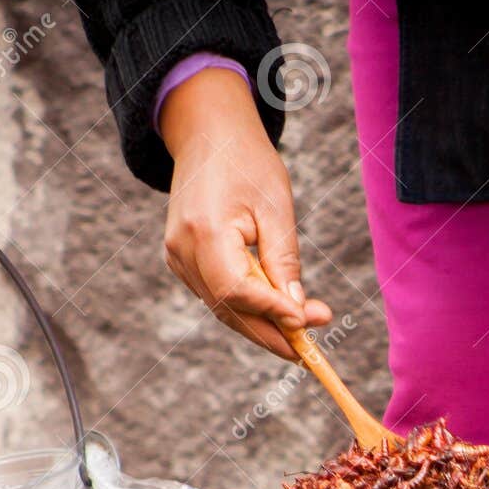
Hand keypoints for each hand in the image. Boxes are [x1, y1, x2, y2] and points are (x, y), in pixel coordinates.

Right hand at [159, 68, 330, 359]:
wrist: (208, 136)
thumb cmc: (247, 163)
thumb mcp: (276, 207)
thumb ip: (284, 261)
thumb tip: (296, 313)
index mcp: (204, 231)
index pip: (237, 290)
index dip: (272, 312)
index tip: (309, 323)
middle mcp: (182, 250)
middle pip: (228, 309)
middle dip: (271, 334)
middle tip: (311, 352)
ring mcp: (177, 258)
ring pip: (223, 309)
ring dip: (262, 327)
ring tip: (303, 338)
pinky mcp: (182, 261)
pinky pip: (217, 296)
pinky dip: (246, 310)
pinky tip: (276, 318)